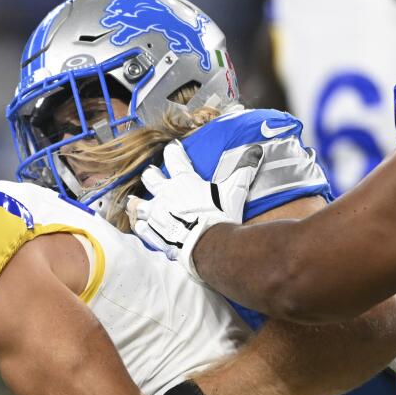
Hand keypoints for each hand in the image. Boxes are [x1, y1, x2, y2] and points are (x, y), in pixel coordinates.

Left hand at [127, 140, 260, 280]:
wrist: (208, 246)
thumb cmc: (220, 216)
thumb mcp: (234, 191)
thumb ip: (244, 169)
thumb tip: (256, 150)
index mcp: (183, 181)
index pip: (174, 158)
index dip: (173, 151)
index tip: (173, 148)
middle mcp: (165, 195)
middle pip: (150, 178)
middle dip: (151, 176)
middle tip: (154, 176)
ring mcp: (157, 215)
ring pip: (139, 204)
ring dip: (140, 203)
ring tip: (139, 203)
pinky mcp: (154, 234)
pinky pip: (141, 228)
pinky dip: (142, 226)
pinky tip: (142, 225)